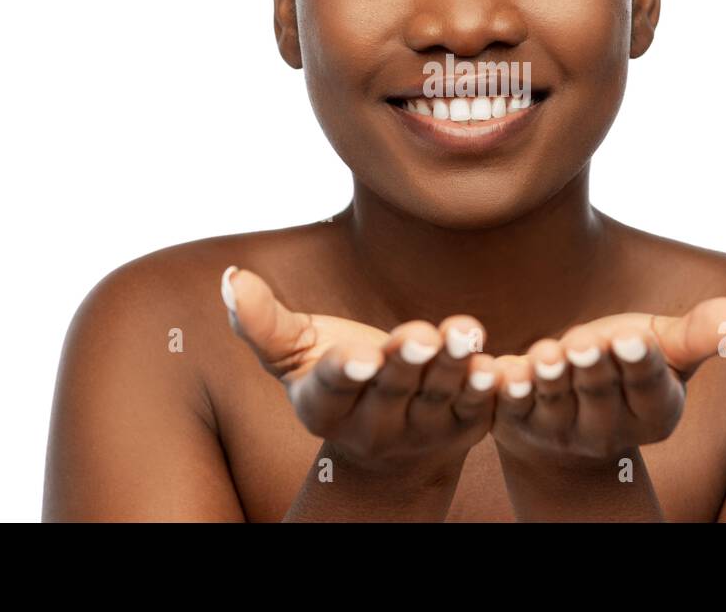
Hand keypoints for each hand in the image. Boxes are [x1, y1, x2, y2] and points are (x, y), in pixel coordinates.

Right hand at [220, 266, 502, 477]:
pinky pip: (478, 408)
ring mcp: (421, 430)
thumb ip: (264, 323)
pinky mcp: (464, 427)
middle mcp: (372, 427)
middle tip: (421, 333)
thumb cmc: (338, 379)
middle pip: (392, 389)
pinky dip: (487, 389)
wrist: (390, 447)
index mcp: (325, 407)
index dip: (345, 372)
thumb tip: (230, 277)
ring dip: (453, 365)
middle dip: (407, 360)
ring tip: (463, 332)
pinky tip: (495, 366)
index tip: (359, 356)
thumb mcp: (296, 354)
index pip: (333, 388)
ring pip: (438, 395)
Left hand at [491, 297, 725, 466]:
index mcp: (654, 411)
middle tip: (585, 343)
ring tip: (546, 354)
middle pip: (601, 393)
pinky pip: (511, 407)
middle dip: (593, 367)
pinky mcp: (518, 422)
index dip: (640, 364)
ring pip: (556, 403)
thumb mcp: (664, 348)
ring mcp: (561, 430)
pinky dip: (506, 390)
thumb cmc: (625, 364)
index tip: (635, 339)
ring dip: (550, 379)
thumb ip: (697, 334)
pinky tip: (500, 371)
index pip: (649, 387)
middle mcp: (609, 430)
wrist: (570, 407)